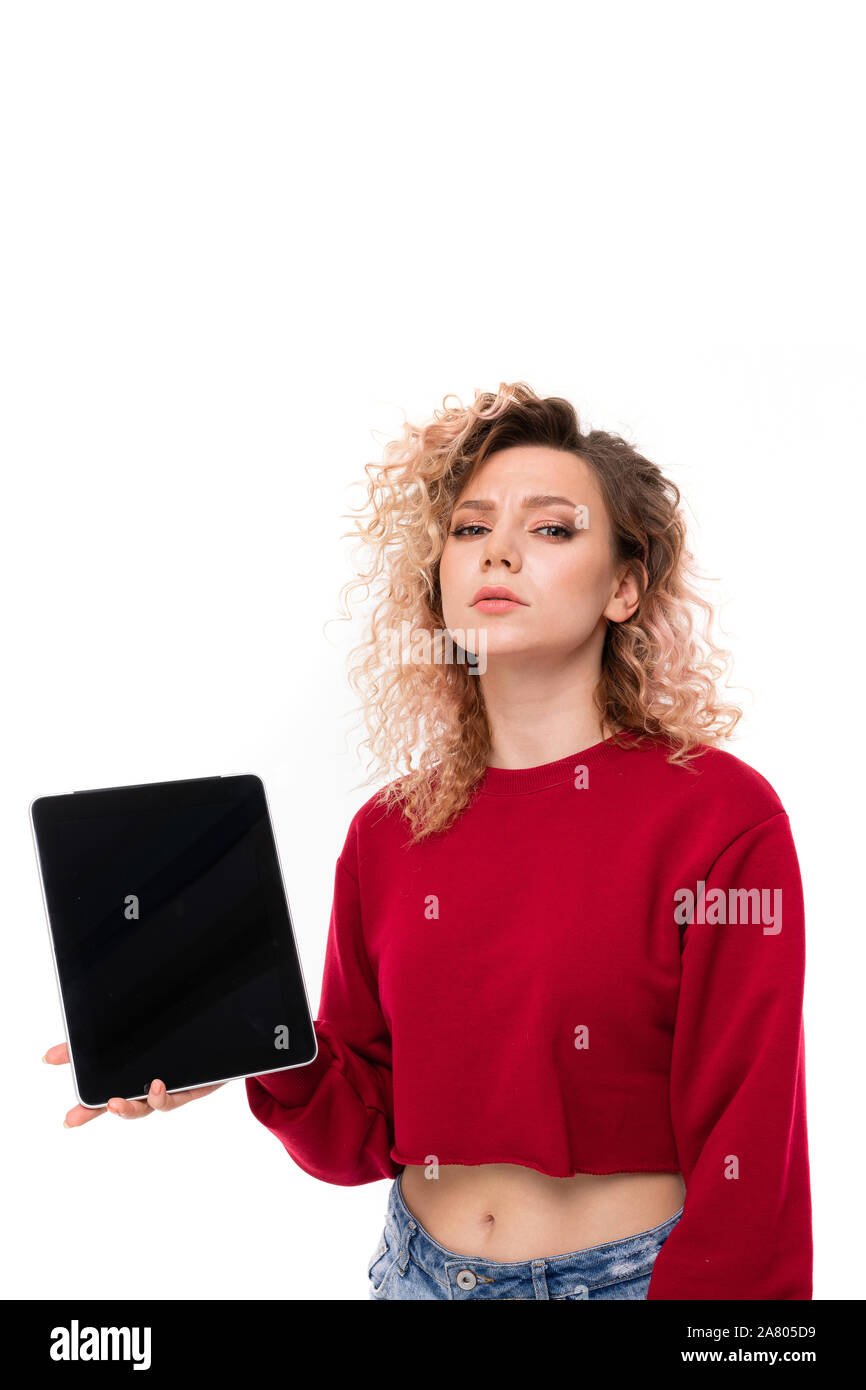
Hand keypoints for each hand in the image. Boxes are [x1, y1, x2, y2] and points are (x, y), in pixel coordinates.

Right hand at [43, 1042, 224, 1125]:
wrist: (220, 1028)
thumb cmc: (171, 1037)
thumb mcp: (132, 1032)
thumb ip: (93, 1040)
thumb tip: (48, 1058)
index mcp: (133, 1076)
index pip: (102, 1096)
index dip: (84, 1108)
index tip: (67, 1119)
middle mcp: (148, 1085)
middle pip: (120, 1105)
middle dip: (96, 1112)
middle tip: (74, 1118)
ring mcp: (170, 1086)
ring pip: (146, 1106)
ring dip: (128, 1108)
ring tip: (114, 1103)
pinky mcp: (191, 1085)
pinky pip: (175, 1097)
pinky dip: (161, 1095)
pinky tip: (155, 1084)